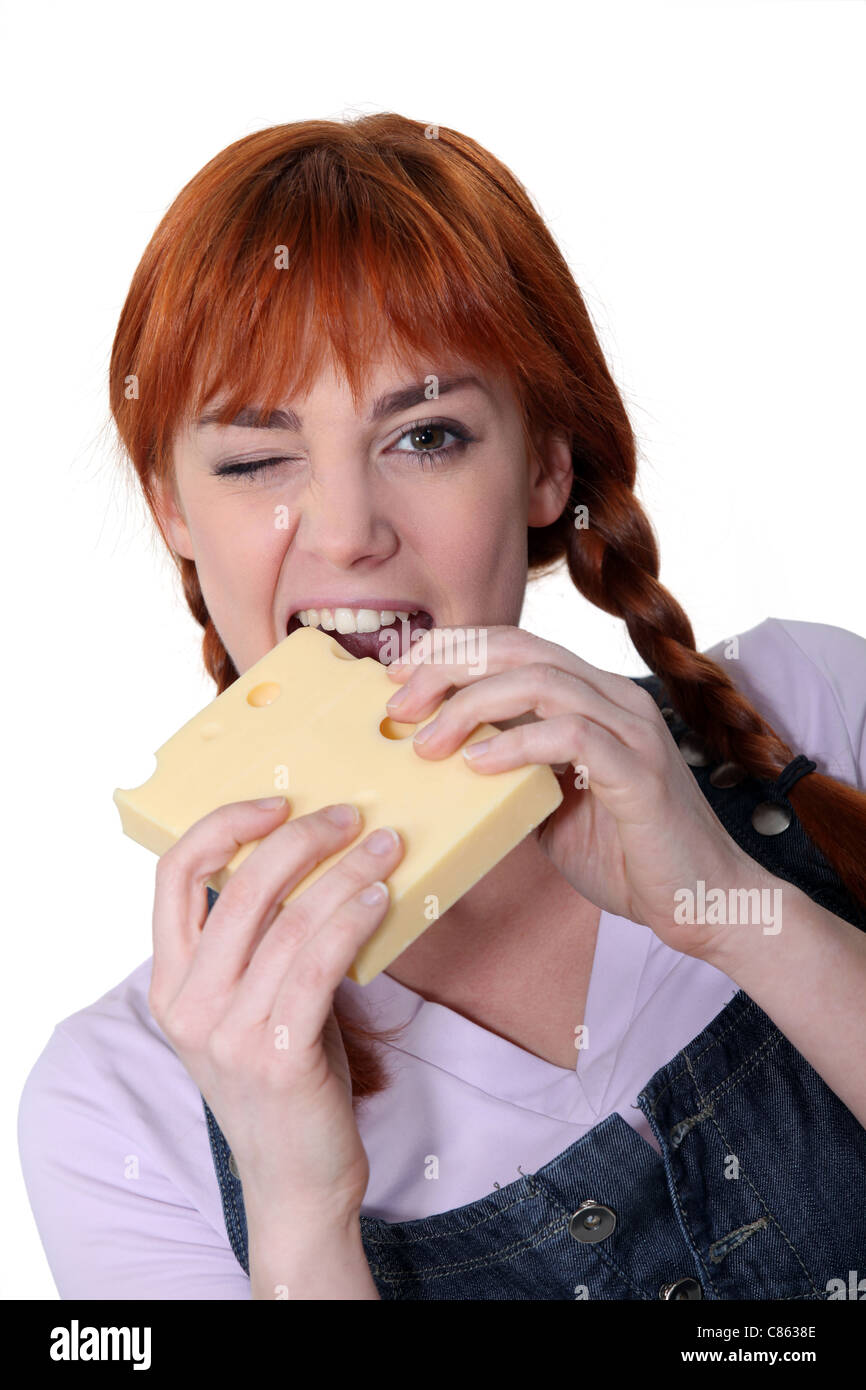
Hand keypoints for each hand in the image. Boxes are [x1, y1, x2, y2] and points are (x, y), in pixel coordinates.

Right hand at [148, 798, 403, 1223]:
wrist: (297, 1180)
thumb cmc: (285, 1078)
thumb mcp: (251, 1003)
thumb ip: (260, 942)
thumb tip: (313, 857)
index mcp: (169, 983)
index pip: (174, 876)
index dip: (224, 825)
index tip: (276, 803)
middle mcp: (187, 1005)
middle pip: (240, 887)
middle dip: (301, 838)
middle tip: (350, 816)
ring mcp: (228, 1033)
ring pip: (290, 921)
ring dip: (346, 872)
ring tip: (387, 846)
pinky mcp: (277, 1055)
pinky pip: (319, 964)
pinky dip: (352, 919)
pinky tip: (381, 897)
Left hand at [385, 625, 755, 959]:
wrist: (700, 902)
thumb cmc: (624, 854)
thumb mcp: (546, 803)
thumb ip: (508, 770)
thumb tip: (439, 757)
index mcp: (592, 697)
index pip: (513, 644)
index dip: (452, 649)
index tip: (397, 675)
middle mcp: (614, 698)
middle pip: (519, 648)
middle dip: (449, 667)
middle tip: (398, 702)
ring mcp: (632, 730)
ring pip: (541, 681)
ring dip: (472, 705)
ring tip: (428, 742)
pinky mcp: (641, 771)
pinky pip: (571, 736)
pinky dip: (516, 744)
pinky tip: (478, 764)